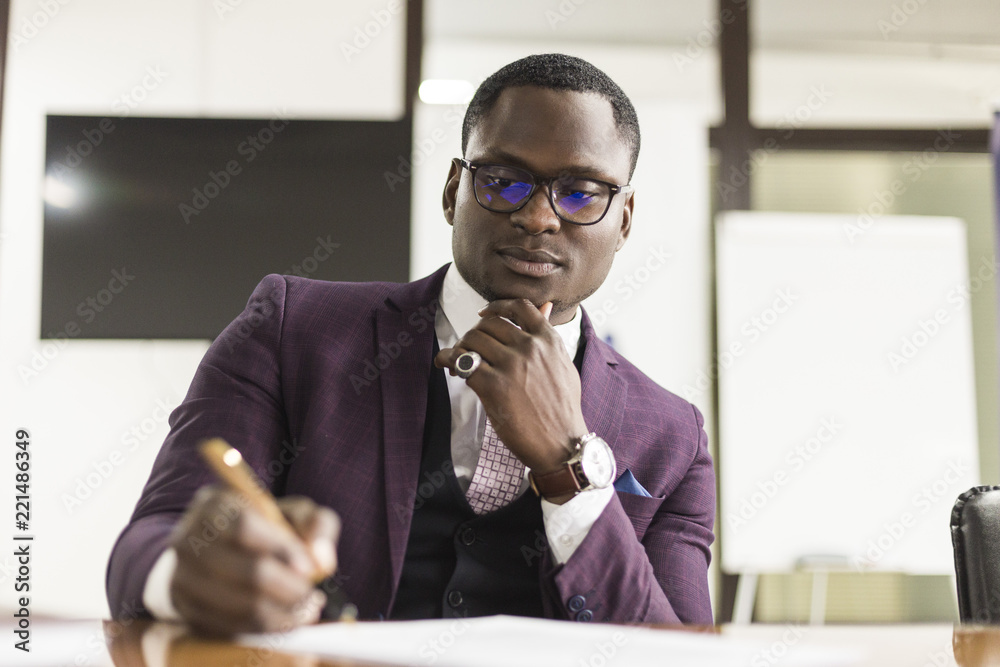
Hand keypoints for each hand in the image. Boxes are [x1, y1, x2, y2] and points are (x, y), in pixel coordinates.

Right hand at [169, 486, 338, 635]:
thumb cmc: (264, 527)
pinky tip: (286, 621)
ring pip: (239, 604)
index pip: (245, 528)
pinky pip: (230, 626)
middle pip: (246, 571)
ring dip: (282, 614)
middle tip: (313, 597)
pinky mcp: (186, 609)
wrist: (216, 551)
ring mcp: (182, 576)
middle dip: (289, 589)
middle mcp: (189, 539)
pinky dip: (264, 628)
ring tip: (307, 611)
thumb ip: (316, 525)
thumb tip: (323, 562)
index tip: (309, 569)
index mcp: (214, 504)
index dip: (281, 550)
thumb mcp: (292, 513)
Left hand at [435, 299, 587, 475]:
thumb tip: (546, 307)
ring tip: (456, 361)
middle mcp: (530, 347)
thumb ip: (549, 338)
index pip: (519, 307)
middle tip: (469, 349)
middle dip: (474, 334)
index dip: (497, 306)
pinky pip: (462, 363)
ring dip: (459, 348)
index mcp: (548, 340)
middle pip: (489, 324)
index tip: (484, 314)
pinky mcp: (493, 386)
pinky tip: (446, 366)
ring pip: (472, 340)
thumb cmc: (563, 409)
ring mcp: (511, 366)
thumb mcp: (564, 365)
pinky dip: (447, 360)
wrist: (562, 444)